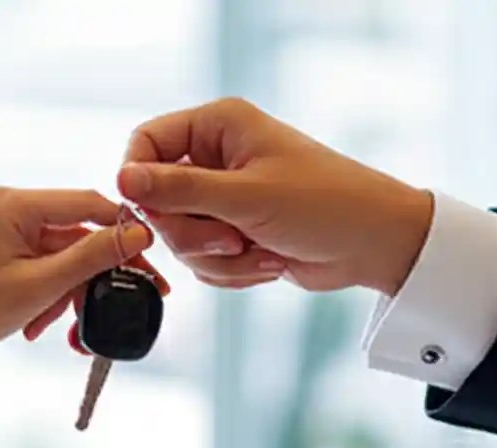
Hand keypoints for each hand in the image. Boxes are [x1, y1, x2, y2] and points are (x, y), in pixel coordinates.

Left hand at [0, 188, 159, 410]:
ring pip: (67, 256)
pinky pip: (49, 267)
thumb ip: (92, 257)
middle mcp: (10, 208)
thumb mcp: (41, 285)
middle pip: (79, 232)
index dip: (122, 228)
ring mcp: (9, 230)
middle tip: (133, 294)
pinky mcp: (9, 252)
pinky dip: (54, 295)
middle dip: (95, 274)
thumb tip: (136, 235)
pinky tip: (43, 322)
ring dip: (71, 292)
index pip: (86, 203)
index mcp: (12, 204)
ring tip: (63, 327)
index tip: (149, 253)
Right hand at [118, 97, 434, 294]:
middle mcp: (216, 158)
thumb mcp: (246, 196)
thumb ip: (180, 189)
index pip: (146, 142)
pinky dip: (232, 270)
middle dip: (192, 232)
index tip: (143, 210)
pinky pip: (203, 261)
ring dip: (217, 256)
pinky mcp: (233, 234)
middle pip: (158, 200)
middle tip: (230, 239)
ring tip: (259, 250)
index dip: (138, 178)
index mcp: (218, 126)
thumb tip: (123, 180)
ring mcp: (224, 198)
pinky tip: (268, 262)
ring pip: (179, 238)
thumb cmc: (324, 204)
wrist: (374, 245)